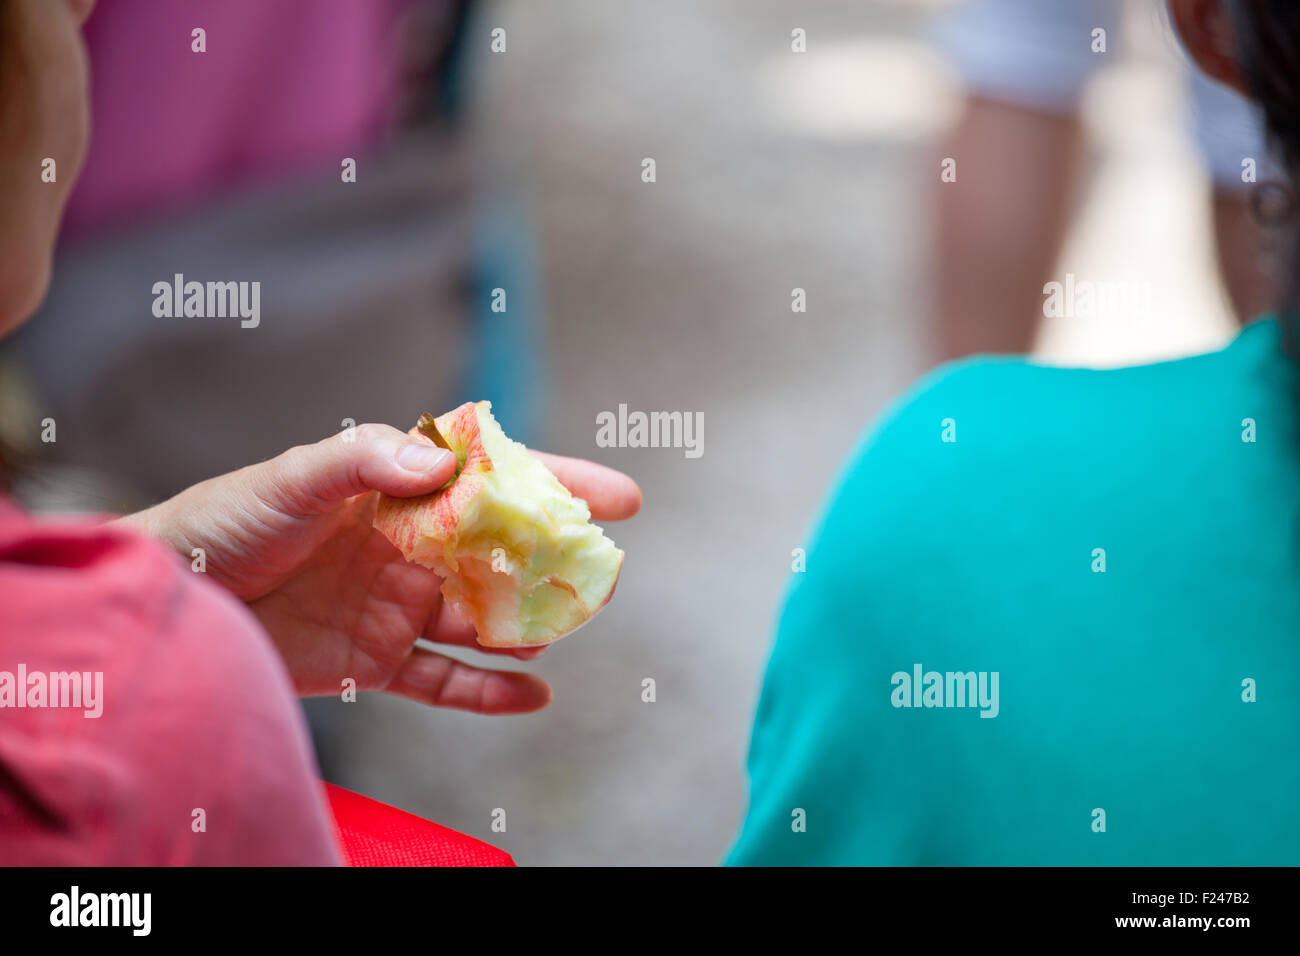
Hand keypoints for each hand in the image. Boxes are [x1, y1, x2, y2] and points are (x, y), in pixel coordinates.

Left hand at [120, 424, 640, 713]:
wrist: (167, 599)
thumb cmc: (224, 520)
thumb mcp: (292, 478)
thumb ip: (363, 461)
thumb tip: (442, 467)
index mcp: (397, 494)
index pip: (493, 484)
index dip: (556, 485)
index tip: (618, 498)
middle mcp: (407, 548)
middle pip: (502, 555)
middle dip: (558, 561)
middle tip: (607, 571)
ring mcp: (395, 606)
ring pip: (482, 619)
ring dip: (529, 624)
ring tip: (567, 625)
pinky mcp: (373, 662)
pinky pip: (442, 679)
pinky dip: (487, 691)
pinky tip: (533, 694)